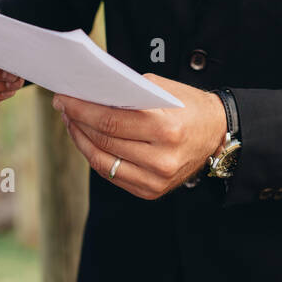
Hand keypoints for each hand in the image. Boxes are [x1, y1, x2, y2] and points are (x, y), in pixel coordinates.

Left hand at [56, 75, 226, 199]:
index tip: (64, 99)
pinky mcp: (152, 191)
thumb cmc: (189, 107)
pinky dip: (96, 157)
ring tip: (72, 123)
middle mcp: (162, 158)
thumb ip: (129, 92)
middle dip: (78, 122)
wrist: (218, 134)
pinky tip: (88, 141)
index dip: (82, 110)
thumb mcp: (164, 90)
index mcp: (166, 128)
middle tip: (64, 107)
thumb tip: (90, 95)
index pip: (111, 121)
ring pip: (103, 162)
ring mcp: (156, 179)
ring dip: (82, 141)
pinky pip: (113, 174)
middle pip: (105, 141)